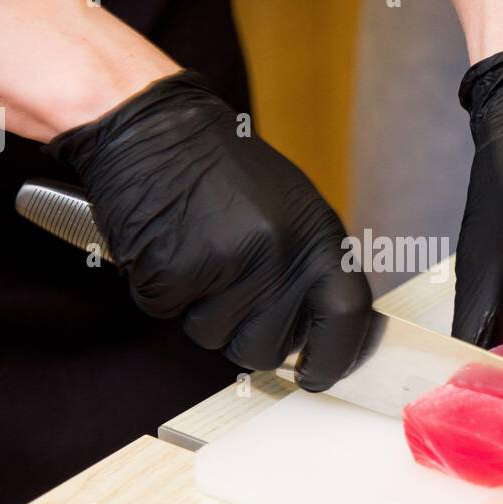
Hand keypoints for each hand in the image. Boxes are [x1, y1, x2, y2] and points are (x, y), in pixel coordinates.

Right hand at [47, 71, 371, 390]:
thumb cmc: (218, 170)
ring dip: (196, 308)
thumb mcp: (287, 210)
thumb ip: (304, 269)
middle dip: (242, 335)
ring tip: (194, 251)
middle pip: (267, 347)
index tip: (316, 374)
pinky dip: (159, 289)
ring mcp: (228, 264)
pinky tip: (165, 244)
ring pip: (212, 336)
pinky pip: (166, 312)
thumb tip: (312, 337)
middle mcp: (280, 253)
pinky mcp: (175, 271)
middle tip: (224, 287)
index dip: (334, 356)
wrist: (155, 128)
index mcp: (316, 235)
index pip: (347, 314)